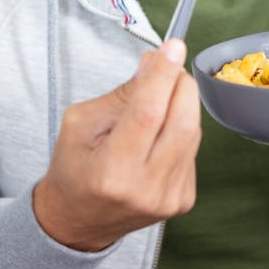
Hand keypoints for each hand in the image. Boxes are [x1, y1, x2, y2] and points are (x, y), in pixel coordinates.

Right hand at [33, 38, 201, 250]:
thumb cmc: (75, 168)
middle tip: (169, 65)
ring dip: (182, 104)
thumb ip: (122, 94)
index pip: (147, 114)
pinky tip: (160, 131)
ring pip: (193, 132)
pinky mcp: (183, 199)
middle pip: (182, 122)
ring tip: (161, 96)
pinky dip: (181, 128)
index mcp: (112, 173)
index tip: (173, 47)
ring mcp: (169, 198)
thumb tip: (155, 63)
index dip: (163, 77)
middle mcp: (146, 190)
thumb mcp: (81, 123)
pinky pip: (192, 148)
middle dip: (180, 84)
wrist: (79, 220)